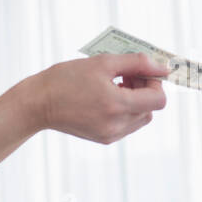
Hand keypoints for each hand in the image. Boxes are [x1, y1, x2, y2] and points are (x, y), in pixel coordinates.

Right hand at [30, 52, 169, 143]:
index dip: (154, 82)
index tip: (138, 72)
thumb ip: (137, 63)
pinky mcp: (104, 139)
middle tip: (124, 76)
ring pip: (141, 118)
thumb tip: (163, 67)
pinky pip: (127, 125)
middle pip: (151, 109)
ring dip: (136, 100)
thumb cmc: (66, 79)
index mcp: (117, 105)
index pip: (158, 99)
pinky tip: (106, 98)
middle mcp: (117, 124)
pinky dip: (124, 110)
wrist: (38, 103)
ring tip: (114, 86)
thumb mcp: (103, 62)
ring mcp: (111, 135)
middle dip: (144, 89)